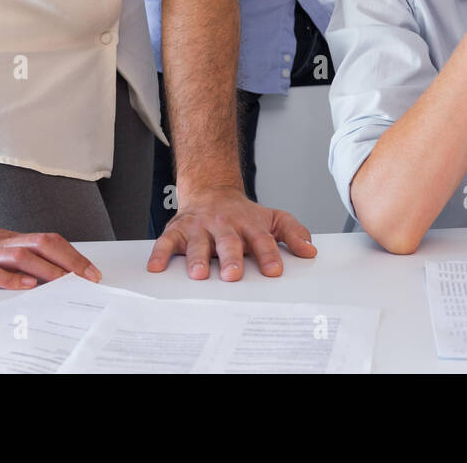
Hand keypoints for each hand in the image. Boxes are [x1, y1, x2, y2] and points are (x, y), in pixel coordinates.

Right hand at [0, 212, 101, 288]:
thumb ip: (12, 252)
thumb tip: (45, 266)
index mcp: (5, 237)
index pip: (48, 240)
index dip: (72, 254)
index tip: (91, 271)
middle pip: (42, 244)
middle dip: (70, 262)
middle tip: (89, 278)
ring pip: (20, 256)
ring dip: (46, 270)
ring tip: (66, 283)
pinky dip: (8, 278)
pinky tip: (24, 286)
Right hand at [146, 184, 315, 279]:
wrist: (210, 190)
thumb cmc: (242, 214)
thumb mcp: (271, 218)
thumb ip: (292, 233)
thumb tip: (310, 251)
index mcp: (248, 224)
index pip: (261, 240)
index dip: (268, 255)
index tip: (274, 271)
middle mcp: (224, 225)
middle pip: (229, 242)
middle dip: (231, 258)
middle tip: (233, 275)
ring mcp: (200, 227)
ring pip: (199, 243)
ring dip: (198, 258)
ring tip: (199, 274)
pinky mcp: (177, 231)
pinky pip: (167, 242)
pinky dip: (160, 254)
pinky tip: (156, 268)